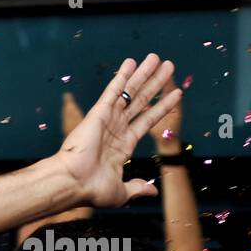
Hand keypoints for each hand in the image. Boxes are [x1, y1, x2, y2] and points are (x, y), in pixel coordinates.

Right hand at [51, 54, 181, 208]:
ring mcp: (109, 119)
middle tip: (169, 66)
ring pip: (130, 92)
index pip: (148, 120)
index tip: (176, 94)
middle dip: (156, 83)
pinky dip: (122, 76)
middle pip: (141, 100)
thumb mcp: (122, 191)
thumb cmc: (92, 190)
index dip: (162, 106)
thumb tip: (153, 191)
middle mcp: (117, 128)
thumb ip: (138, 188)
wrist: (73, 183)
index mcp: (123, 145)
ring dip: (144, 75)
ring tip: (157, 58)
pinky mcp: (99, 113)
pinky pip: (113, 91)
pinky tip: (131, 63)